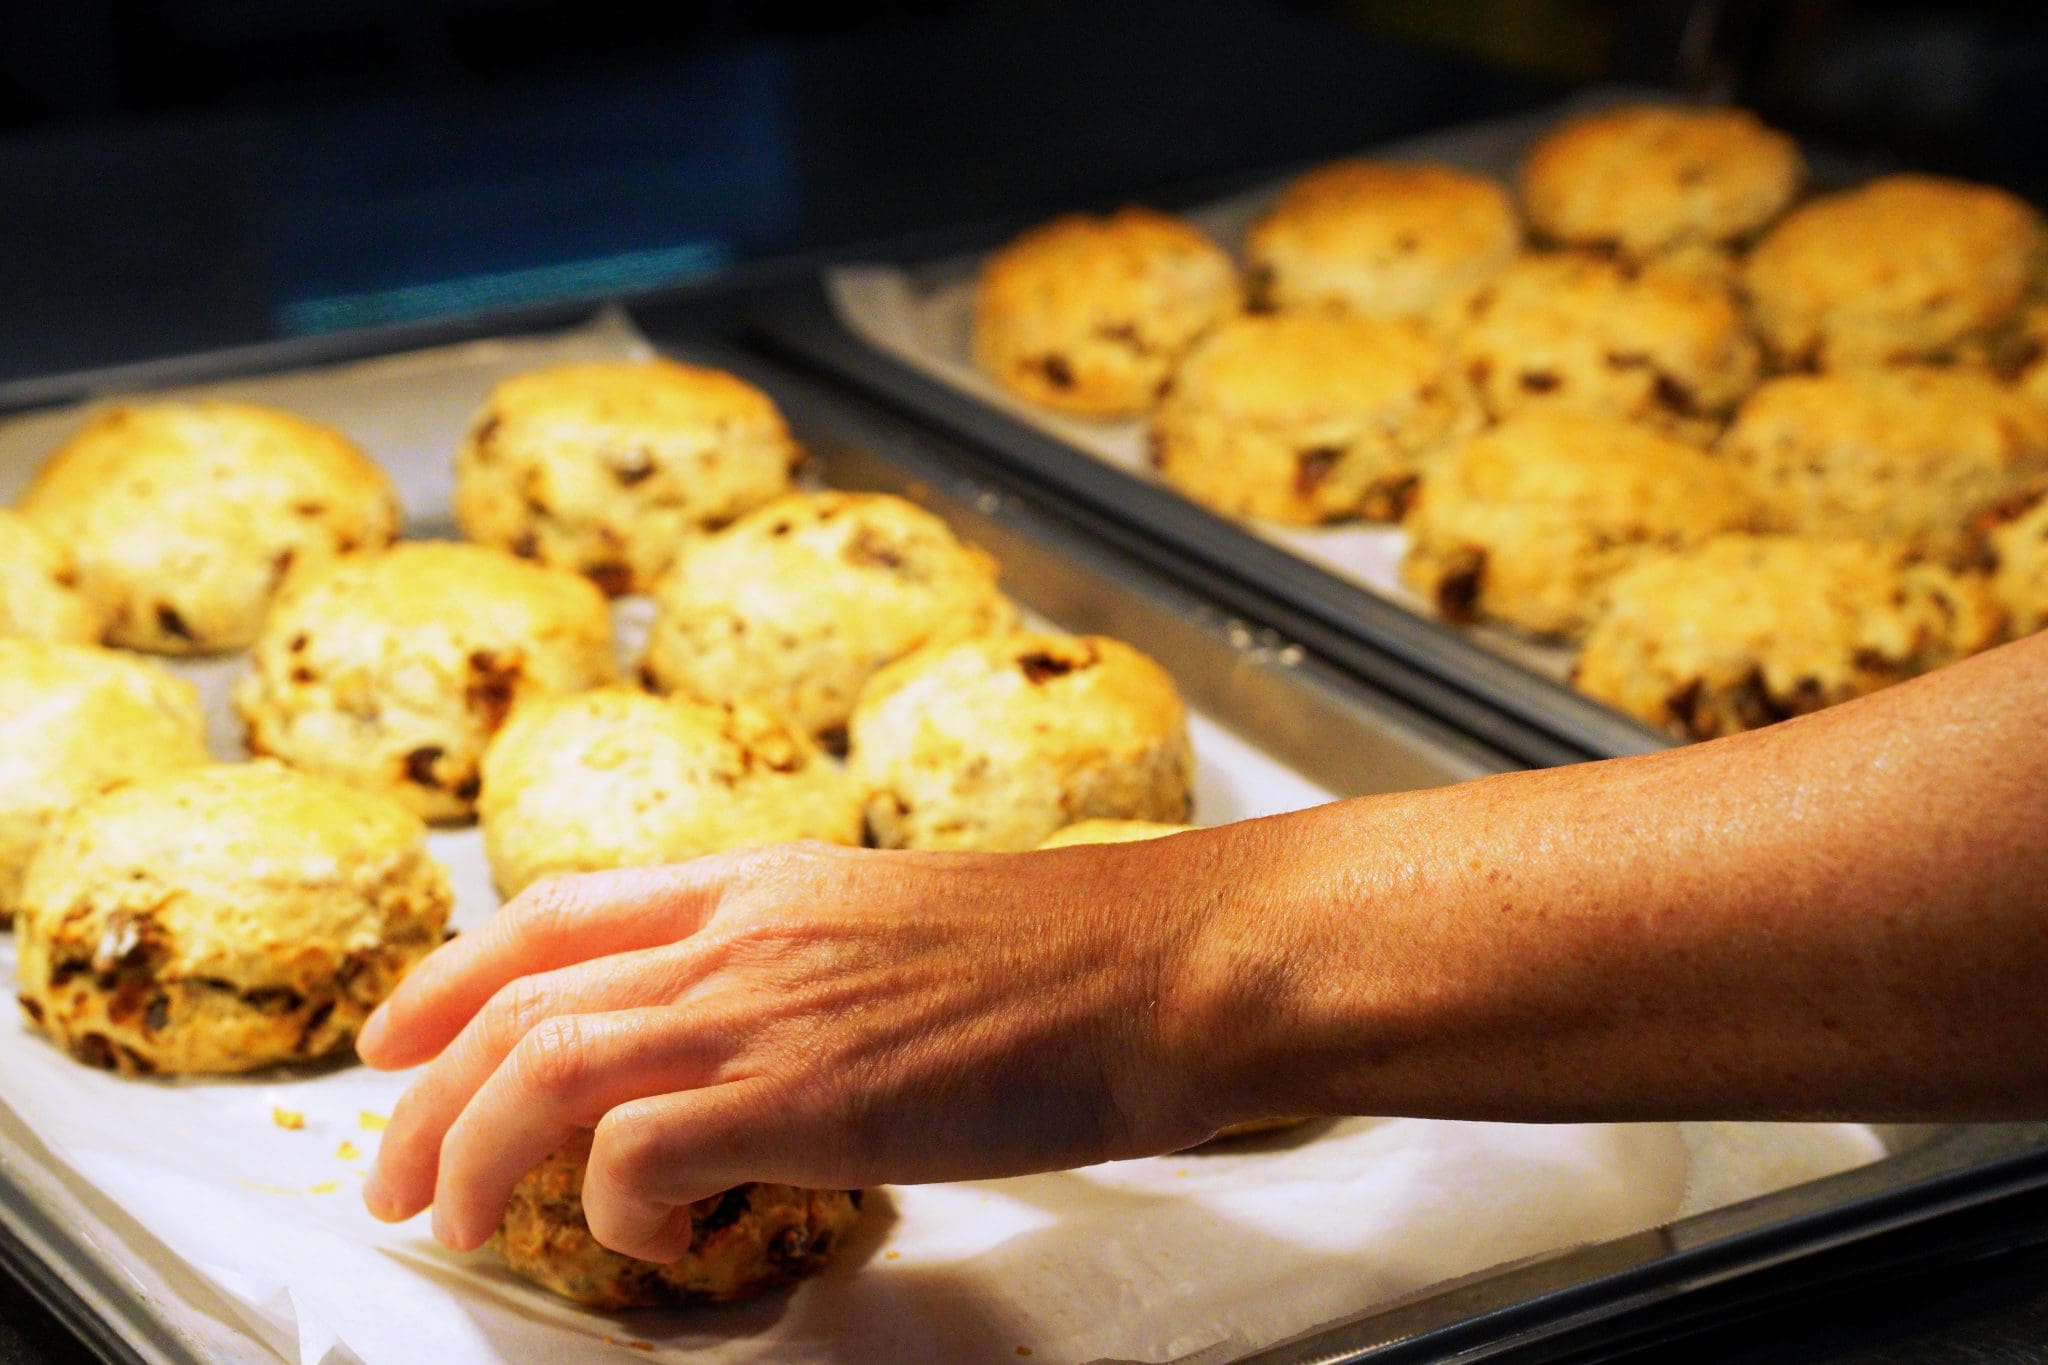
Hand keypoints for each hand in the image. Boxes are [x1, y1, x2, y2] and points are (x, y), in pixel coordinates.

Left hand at [356, 838, 1231, 1261]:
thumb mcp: (896, 926)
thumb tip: (745, 1037)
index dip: (453, 973)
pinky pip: (632, 1157)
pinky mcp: (796, 1094)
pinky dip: (612, 1211)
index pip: (556, 910)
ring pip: (541, 1069)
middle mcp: (736, 931)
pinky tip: (652, 1243)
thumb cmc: (1060, 959)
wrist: (1152, 967)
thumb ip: (799, 961)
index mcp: (759, 880)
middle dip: (425, 1093)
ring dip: (470, 1154)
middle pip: (516, 998)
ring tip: (455, 1224)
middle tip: (391, 1175)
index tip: (400, 1035)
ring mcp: (760, 1007)